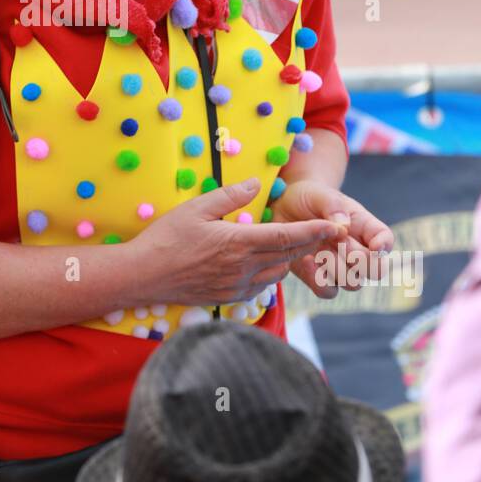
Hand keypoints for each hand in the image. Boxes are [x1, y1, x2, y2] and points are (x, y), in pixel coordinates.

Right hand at [129, 177, 347, 307]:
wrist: (143, 276)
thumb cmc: (166, 238)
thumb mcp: (196, 208)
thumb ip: (229, 196)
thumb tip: (255, 183)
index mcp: (238, 243)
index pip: (287, 236)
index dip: (315, 232)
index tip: (337, 226)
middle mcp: (243, 268)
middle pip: (289, 255)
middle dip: (312, 243)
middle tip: (330, 233)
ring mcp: (237, 286)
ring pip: (277, 272)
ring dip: (288, 258)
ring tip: (294, 243)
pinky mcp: (229, 298)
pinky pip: (261, 285)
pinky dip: (269, 272)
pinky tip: (264, 261)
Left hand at [271, 179, 393, 299]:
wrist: (285, 208)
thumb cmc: (309, 198)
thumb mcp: (320, 194)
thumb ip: (333, 207)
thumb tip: (344, 226)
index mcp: (363, 227)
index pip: (385, 240)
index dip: (384, 246)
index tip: (375, 246)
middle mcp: (356, 251)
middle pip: (375, 270)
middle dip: (360, 260)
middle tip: (341, 243)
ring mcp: (339, 266)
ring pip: (354, 284)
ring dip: (339, 271)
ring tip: (321, 252)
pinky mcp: (318, 277)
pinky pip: (327, 291)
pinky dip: (319, 280)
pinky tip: (306, 261)